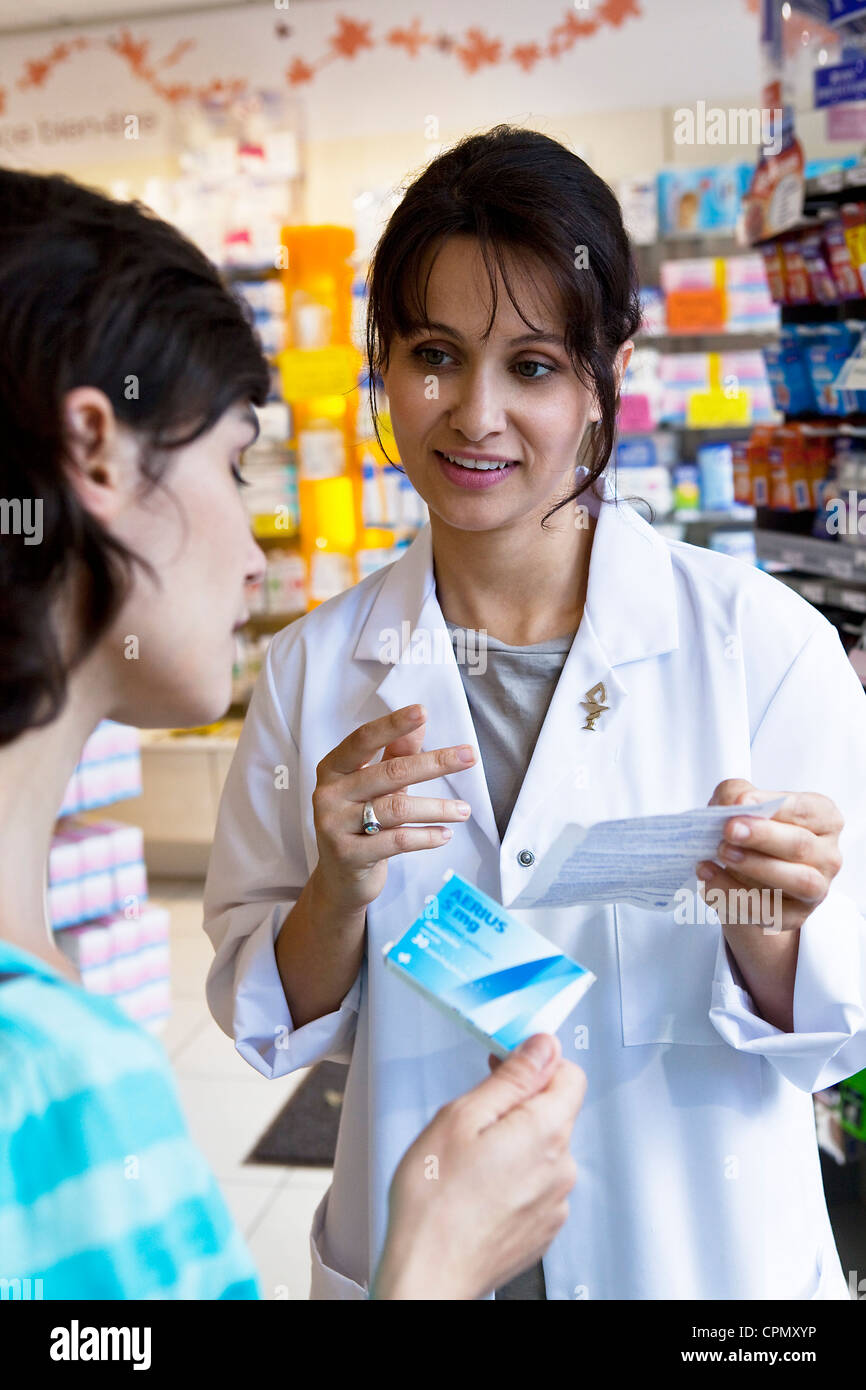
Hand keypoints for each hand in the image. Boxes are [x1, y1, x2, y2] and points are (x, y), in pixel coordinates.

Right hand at [311, 705, 476, 914]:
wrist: (340, 880)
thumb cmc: (360, 824)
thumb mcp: (377, 787)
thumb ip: (395, 755)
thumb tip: (420, 723)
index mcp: (333, 769)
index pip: (362, 740)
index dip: (392, 725)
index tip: (423, 712)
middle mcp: (329, 794)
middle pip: (388, 772)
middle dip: (434, 763)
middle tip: (469, 756)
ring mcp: (334, 826)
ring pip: (396, 809)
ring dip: (437, 807)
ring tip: (465, 810)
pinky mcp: (348, 856)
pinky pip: (396, 841)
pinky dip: (426, 836)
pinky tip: (445, 835)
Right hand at [371, 1034, 585, 1300]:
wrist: (429, 1276)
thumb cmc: (435, 1202)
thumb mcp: (463, 1116)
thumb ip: (512, 1078)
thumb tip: (543, 1046)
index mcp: (546, 1132)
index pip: (570, 1074)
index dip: (536, 1063)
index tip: (505, 1068)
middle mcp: (561, 1168)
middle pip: (554, 1112)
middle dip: (518, 1105)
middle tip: (472, 1119)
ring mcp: (554, 1203)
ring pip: (543, 1150)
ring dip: (513, 1144)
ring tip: (468, 1162)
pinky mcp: (542, 1228)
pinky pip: (535, 1185)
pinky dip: (512, 1179)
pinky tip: (477, 1190)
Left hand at [697, 779, 843, 931]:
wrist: (743, 882)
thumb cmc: (751, 836)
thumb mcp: (741, 806)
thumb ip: (736, 794)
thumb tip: (729, 805)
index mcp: (823, 819)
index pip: (807, 809)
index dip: (777, 805)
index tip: (742, 802)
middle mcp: (827, 855)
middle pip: (801, 845)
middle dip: (763, 836)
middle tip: (729, 830)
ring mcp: (816, 890)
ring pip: (797, 881)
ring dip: (756, 866)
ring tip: (722, 853)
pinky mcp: (794, 918)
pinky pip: (768, 911)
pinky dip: (734, 895)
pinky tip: (709, 878)